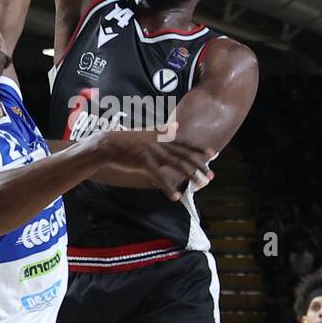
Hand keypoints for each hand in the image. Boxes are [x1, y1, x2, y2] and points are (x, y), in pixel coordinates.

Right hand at [96, 131, 214, 200]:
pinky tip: (176, 197)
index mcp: (162, 137)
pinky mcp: (144, 162)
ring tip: (201, 185)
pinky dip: (168, 187)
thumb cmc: (127, 140)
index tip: (213, 154)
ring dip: (190, 175)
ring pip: (176, 164)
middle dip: (200, 165)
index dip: (199, 149)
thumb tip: (176, 125)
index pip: (184, 143)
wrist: (108, 144)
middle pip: (184, 155)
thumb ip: (163, 131)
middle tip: (211, 176)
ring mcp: (153, 152)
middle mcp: (160, 144)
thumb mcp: (147, 133)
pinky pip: (159, 176)